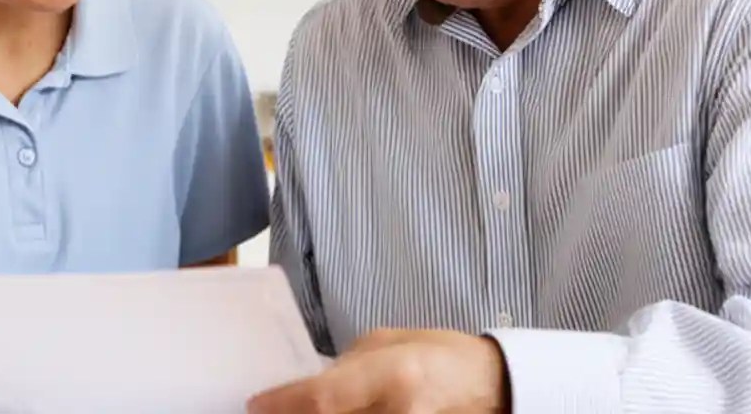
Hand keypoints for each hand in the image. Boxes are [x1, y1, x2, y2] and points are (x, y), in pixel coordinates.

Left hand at [248, 328, 508, 413]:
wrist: (495, 387)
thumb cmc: (441, 357)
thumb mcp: (387, 343)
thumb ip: (344, 369)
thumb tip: (301, 389)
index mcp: (392, 376)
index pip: (321, 400)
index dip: (280, 405)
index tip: (255, 404)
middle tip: (272, 412)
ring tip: (301, 411)